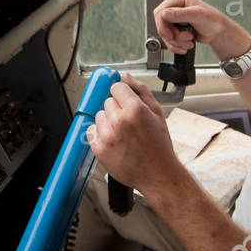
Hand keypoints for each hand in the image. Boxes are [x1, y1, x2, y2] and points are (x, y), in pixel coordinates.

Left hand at [85, 73, 180, 196]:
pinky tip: (114, 141)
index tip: (128, 103)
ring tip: (123, 133)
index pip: (116, 87)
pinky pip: (91, 131)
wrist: (158, 174)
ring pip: (99, 115)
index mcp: (135, 109)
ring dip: (108, 121)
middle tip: (130, 123)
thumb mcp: (157, 113)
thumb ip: (140, 91)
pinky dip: (100, 134)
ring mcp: (107, 136)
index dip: (123, 94)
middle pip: (107, 101)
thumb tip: (125, 77)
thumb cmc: (160, 145)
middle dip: (117, 108)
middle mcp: (119, 121)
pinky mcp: (99, 149)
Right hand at [153, 0, 250, 60]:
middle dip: (173, 36)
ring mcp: (174, 19)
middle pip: (161, 25)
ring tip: (189, 41)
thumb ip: (180, 14)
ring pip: (164, 35)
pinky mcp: (176, 29)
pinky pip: (168, 40)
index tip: (170, 35)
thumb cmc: (213, 20)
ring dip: (176, 42)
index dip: (163, 26)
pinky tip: (186, 46)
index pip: (160, 12)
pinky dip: (176, 46)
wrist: (218, 32)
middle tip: (186, 37)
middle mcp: (174, 8)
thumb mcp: (197, 15)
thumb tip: (164, 13)